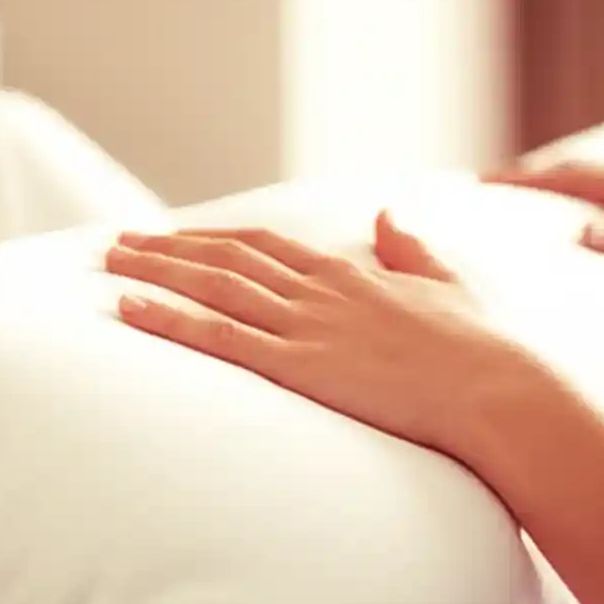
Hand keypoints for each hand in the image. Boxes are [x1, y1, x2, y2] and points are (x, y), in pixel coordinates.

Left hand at [104, 212, 563, 458]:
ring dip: (155, 272)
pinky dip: (170, 319)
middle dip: (167, 248)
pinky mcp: (299, 367)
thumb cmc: (478, 347)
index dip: (213, 238)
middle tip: (118, 242)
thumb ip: (411, 248)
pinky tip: (130, 309)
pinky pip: (220, 337)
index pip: (264, 244)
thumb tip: (390, 214)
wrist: (494, 389)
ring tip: (109, 262)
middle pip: (225, 257)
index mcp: (348, 272)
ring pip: (213, 287)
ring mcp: (305, 326)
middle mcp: (317, 290)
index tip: (175, 235)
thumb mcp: (445, 284)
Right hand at [488, 163, 603, 324]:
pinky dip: (570, 212)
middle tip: (480, 191)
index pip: (575, 174)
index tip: (482, 183)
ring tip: (508, 208)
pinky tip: (560, 232)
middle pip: (575, 174)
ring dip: (547, 194)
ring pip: (587, 190)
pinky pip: (602, 210)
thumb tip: (583, 232)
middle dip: (526, 179)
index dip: (525, 178)